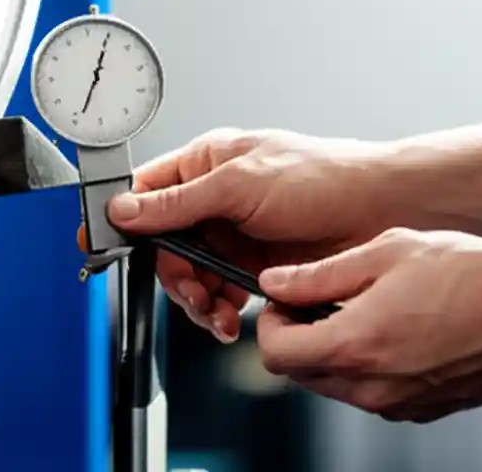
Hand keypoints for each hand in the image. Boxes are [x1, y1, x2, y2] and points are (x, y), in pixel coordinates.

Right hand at [79, 128, 387, 341]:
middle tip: (189, 292)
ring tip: (215, 312)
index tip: (101, 245)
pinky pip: (220, 292)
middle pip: (164, 244)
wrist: (381, 210)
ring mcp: (236, 234)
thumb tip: (127, 208)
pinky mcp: (256, 265)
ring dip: (196, 298)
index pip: (146, 191)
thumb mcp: (240, 184)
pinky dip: (221, 309)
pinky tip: (232, 317)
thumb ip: (179, 201)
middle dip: (171, 275)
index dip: (122, 219)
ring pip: (190, 274)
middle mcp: (216, 198)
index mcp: (206, 163)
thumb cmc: (323, 178)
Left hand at [257, 227, 481, 422]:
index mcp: (353, 344)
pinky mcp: (420, 410)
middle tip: (318, 299)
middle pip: (300, 373)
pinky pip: (370, 393)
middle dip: (296, 337)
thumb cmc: (470, 274)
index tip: (286, 298)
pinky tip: (393, 328)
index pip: (275, 353)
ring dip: (330, 351)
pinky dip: (365, 366)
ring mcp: (396, 404)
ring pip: (333, 385)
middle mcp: (370, 386)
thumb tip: (275, 283)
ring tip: (361, 308)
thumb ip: (320, 274)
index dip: (270, 323)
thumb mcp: (385, 253)